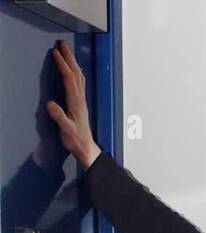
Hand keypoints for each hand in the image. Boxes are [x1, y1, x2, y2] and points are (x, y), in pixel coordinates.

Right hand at [45, 39, 100, 167]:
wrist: (86, 148)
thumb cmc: (75, 140)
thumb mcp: (66, 130)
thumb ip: (59, 117)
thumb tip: (50, 104)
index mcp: (75, 102)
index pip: (69, 79)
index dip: (62, 65)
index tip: (55, 53)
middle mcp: (80, 99)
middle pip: (76, 73)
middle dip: (69, 57)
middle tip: (62, 43)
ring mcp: (82, 100)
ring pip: (79, 76)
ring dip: (73, 62)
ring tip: (66, 50)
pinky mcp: (81, 103)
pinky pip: (80, 82)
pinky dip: (76, 71)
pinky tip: (74, 69)